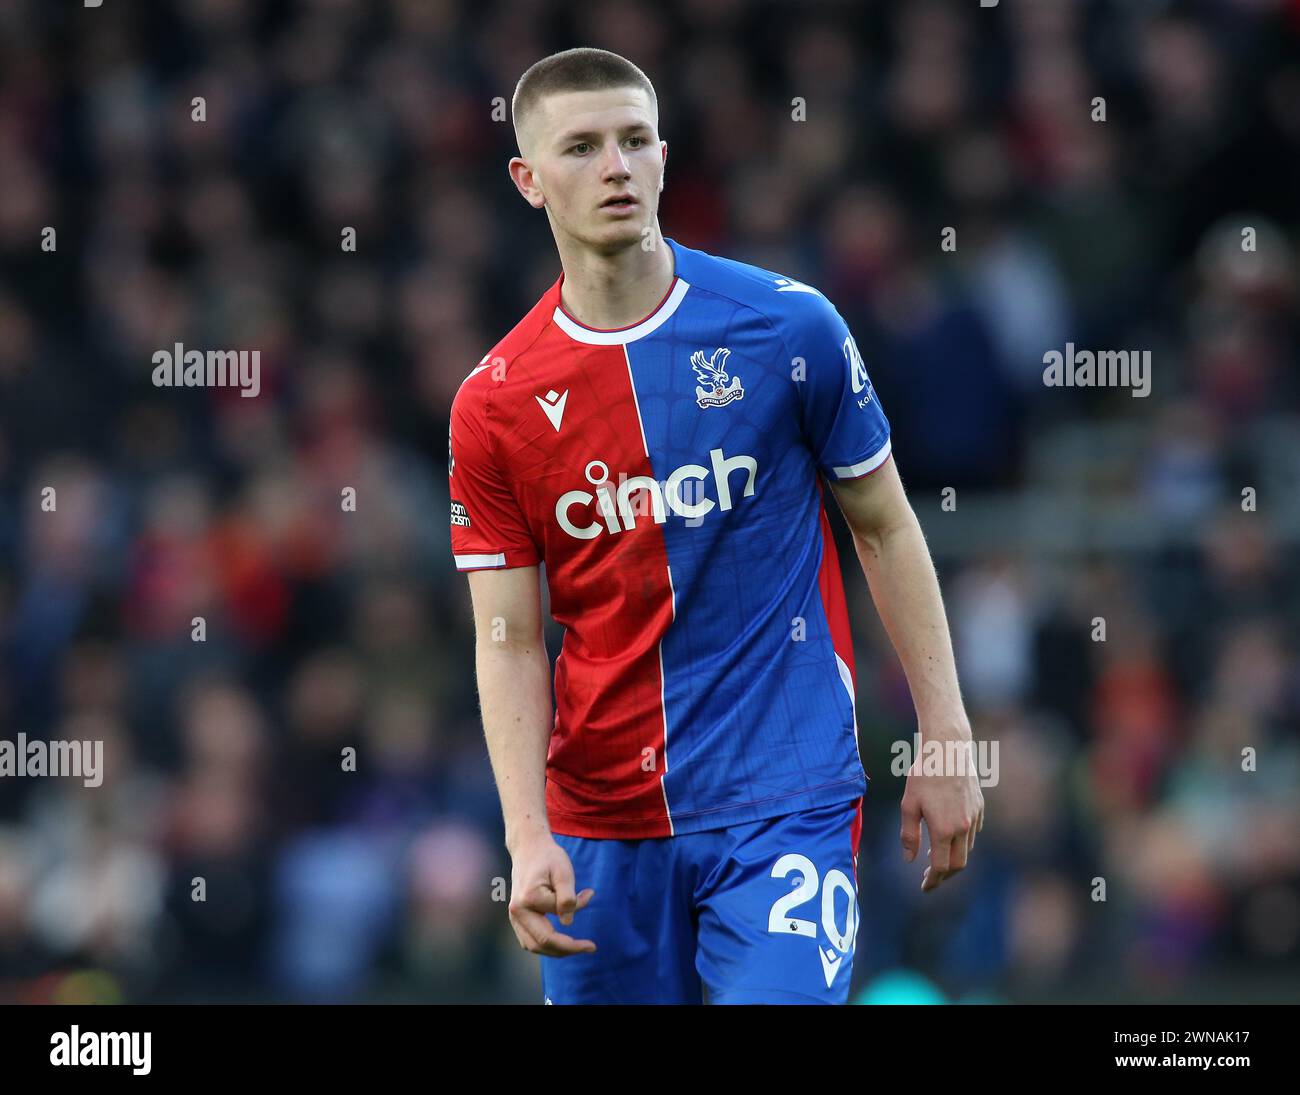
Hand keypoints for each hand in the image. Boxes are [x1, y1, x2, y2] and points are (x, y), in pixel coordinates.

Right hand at [507, 832, 596, 955]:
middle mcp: (516, 911)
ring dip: (555, 951)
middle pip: (540, 943)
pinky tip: (563, 940)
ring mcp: (514, 916)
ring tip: (577, 947)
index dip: (575, 934)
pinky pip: (529, 940)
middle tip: (590, 947)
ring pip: (532, 946)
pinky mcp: (517, 918)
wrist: (528, 847)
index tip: (593, 943)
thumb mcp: (563, 871)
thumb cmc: (548, 857)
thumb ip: (567, 898)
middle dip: (567, 949)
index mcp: (528, 898)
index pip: (555, 922)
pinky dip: (546, 944)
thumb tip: (568, 923)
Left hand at [899, 732, 984, 892]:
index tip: (924, 887)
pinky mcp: (979, 807)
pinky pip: (973, 833)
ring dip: (953, 858)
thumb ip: (909, 835)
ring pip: (967, 849)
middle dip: (944, 876)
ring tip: (936, 858)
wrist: (948, 749)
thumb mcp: (908, 805)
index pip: (941, 867)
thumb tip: (909, 859)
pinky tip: (950, 838)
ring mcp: (974, 817)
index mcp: (944, 830)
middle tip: (930, 878)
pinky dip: (962, 842)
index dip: (932, 881)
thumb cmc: (924, 774)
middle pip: (958, 864)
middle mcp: (963, 827)